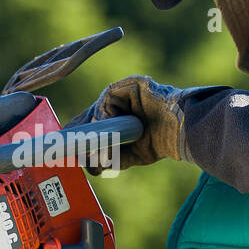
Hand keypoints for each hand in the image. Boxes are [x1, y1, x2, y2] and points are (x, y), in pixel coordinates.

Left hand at [66, 75, 191, 171]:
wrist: (180, 132)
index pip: (96, 121)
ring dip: (99, 124)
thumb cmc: (161, 143)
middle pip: (95, 111)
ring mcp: (128, 92)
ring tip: (103, 138)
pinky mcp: (133, 83)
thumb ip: (111, 157)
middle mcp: (124, 102)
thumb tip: (90, 165)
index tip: (67, 143)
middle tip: (74, 143)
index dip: (82, 131)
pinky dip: (107, 111)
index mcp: (124, 117)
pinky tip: (112, 123)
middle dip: (83, 128)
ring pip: (100, 105)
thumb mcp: (130, 155)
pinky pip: (109, 96)